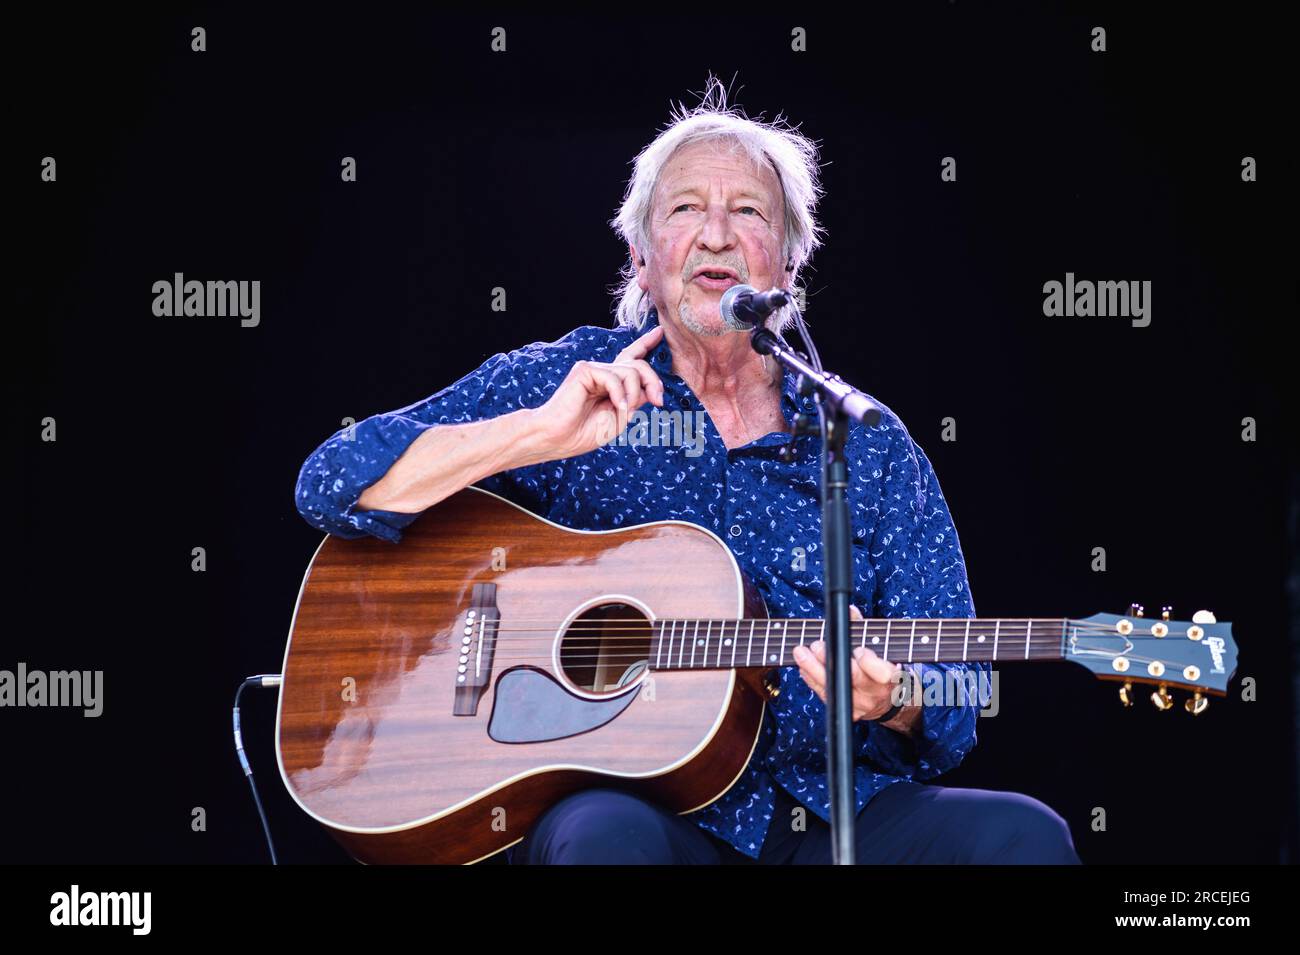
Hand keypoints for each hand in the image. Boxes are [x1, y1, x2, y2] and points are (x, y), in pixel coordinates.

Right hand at [524, 325, 665, 461]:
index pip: (630, 359)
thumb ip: (635, 400)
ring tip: (626, 411)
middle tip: (659, 401)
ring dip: (634, 393)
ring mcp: (593, 370)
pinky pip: (613, 377)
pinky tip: (618, 407)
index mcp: (611, 383)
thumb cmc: (584, 432)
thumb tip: (650, 386)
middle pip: (638, 366)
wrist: (557, 439)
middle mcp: (602, 373)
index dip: (646, 344)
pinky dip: (620, 394)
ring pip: (630, 371)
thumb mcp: (619, 418)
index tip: (660, 332)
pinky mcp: (584, 370)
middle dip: (654, 381)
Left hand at [792, 606, 904, 721]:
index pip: (882, 673)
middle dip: (832, 661)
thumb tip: (849, 611)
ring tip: (800, 652)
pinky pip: (825, 695)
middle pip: (853, 679)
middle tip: (816, 645)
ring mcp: (860, 705)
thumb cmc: (882, 664)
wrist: (886, 698)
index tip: (857, 649)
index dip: (869, 662)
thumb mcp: (879, 647)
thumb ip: (863, 628)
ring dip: (813, 669)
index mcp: (891, 677)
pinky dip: (812, 679)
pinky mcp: (845, 711)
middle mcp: (876, 693)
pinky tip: (804, 667)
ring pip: (834, 689)